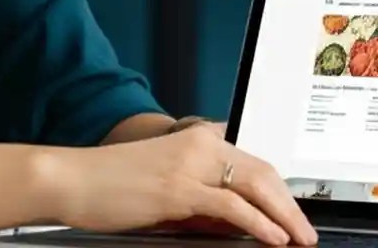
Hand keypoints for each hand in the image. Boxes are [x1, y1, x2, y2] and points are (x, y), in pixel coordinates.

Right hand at [45, 123, 315, 245]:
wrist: (71, 179)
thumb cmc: (110, 185)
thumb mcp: (166, 190)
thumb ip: (202, 202)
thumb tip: (237, 224)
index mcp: (196, 140)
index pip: (252, 163)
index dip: (278, 191)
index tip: (293, 214)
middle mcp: (198, 145)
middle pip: (262, 172)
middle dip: (290, 205)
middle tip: (307, 232)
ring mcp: (189, 165)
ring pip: (255, 186)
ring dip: (284, 217)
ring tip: (300, 239)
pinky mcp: (178, 188)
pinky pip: (231, 206)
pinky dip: (259, 223)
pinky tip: (274, 237)